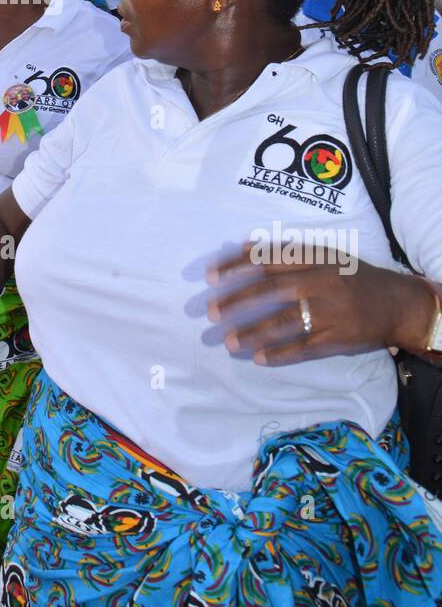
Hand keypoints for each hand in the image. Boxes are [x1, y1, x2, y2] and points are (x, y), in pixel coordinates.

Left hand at [205, 244, 434, 364]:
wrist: (395, 304)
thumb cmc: (351, 277)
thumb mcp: (323, 256)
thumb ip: (287, 253)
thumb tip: (243, 248)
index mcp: (314, 259)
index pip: (268, 259)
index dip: (237, 265)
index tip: (211, 275)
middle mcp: (320, 283)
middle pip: (271, 291)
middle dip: (237, 300)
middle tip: (210, 310)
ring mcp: (329, 313)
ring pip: (284, 323)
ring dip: (253, 332)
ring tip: (229, 341)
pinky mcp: (337, 339)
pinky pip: (303, 348)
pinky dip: (280, 354)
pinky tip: (258, 358)